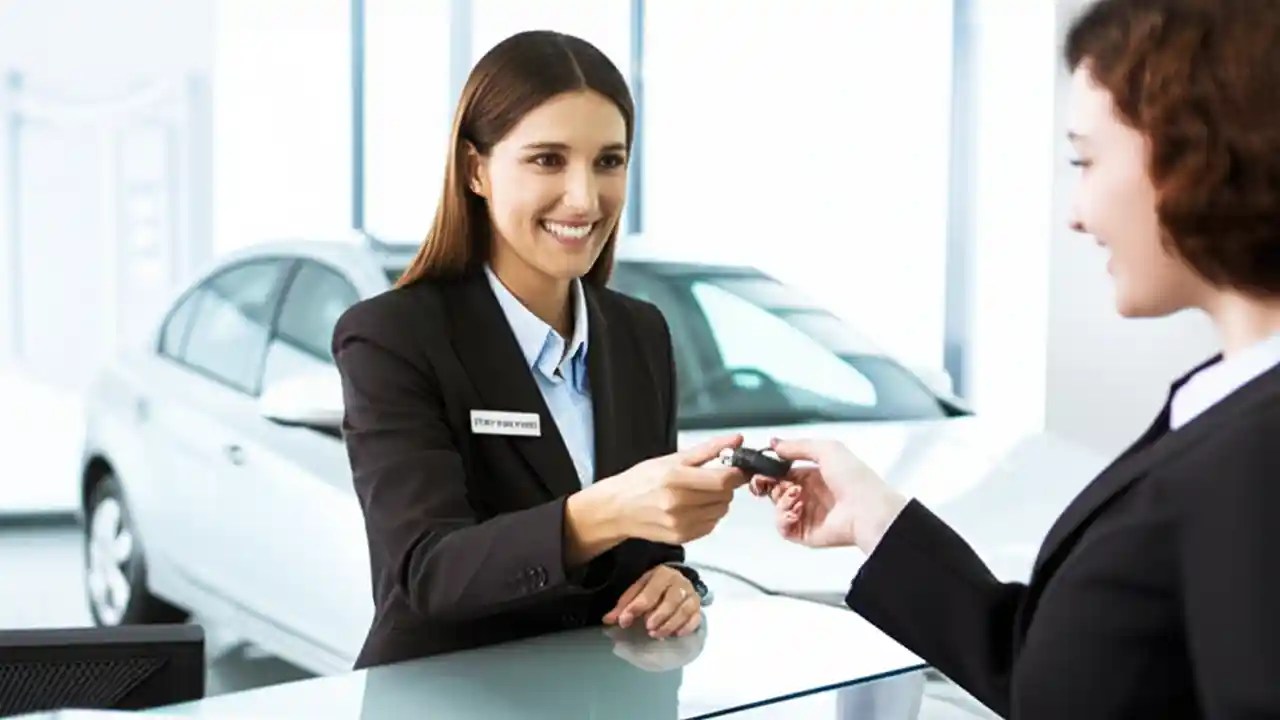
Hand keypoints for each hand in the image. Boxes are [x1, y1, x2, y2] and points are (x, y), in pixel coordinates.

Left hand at [602, 565, 700, 637]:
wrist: (674, 582)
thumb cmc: (652, 588)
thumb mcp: (637, 591)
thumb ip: (623, 606)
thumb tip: (607, 620)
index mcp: (661, 574)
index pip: (650, 591)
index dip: (636, 607)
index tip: (624, 621)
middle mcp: (679, 581)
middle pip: (672, 600)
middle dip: (659, 616)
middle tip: (648, 628)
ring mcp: (691, 594)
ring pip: (684, 609)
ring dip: (670, 624)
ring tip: (657, 634)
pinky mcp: (698, 607)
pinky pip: (696, 618)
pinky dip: (686, 627)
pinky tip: (675, 634)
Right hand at [606, 433, 748, 544]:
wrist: (617, 508)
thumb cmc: (642, 480)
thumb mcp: (673, 458)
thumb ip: (709, 449)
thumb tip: (737, 439)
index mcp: (675, 478)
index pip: (722, 480)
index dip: (737, 474)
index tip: (738, 468)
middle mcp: (677, 503)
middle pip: (725, 496)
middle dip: (727, 486)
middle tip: (716, 478)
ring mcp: (680, 523)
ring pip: (721, 511)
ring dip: (719, 501)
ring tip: (701, 493)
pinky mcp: (681, 537)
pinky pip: (711, 525)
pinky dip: (709, 515)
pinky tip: (694, 507)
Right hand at [749, 438, 906, 551]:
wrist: (867, 509)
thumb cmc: (852, 477)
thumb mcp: (826, 450)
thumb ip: (797, 446)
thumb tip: (773, 443)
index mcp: (813, 475)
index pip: (782, 472)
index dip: (768, 470)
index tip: (758, 468)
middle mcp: (808, 495)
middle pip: (775, 490)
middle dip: (767, 485)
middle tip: (765, 483)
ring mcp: (806, 515)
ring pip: (777, 508)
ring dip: (780, 500)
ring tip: (795, 496)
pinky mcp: (805, 534)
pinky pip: (784, 527)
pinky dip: (783, 518)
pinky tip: (796, 510)